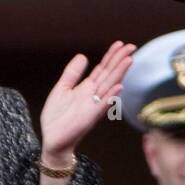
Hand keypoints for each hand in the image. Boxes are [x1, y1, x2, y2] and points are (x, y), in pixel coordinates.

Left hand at [39, 41, 134, 159]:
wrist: (53, 140)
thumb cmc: (57, 118)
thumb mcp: (61, 89)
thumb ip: (72, 73)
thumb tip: (83, 55)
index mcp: (87, 88)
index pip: (103, 68)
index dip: (111, 56)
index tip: (120, 44)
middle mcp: (94, 95)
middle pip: (110, 74)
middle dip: (120, 60)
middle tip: (131, 46)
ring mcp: (93, 105)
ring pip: (110, 86)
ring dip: (120, 74)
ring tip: (129, 60)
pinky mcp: (90, 117)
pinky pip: (103, 105)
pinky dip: (111, 96)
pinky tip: (119, 87)